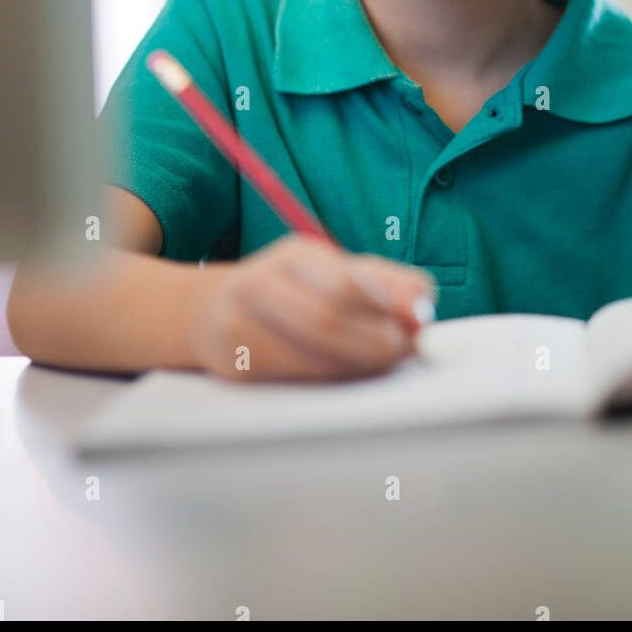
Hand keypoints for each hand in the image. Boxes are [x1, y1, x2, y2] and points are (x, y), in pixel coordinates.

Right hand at [187, 233, 437, 382]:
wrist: (208, 312)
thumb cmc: (292, 291)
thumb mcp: (333, 271)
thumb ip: (384, 283)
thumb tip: (423, 307)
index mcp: (294, 255)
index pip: (347, 280)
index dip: (387, 304)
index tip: (418, 321)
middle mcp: (259, 283)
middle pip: (327, 319)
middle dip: (375, 341)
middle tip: (401, 349)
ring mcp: (239, 324)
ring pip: (310, 355)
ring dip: (357, 364)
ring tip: (379, 360)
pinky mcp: (233, 364)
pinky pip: (293, 377)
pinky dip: (329, 377)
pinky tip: (344, 371)